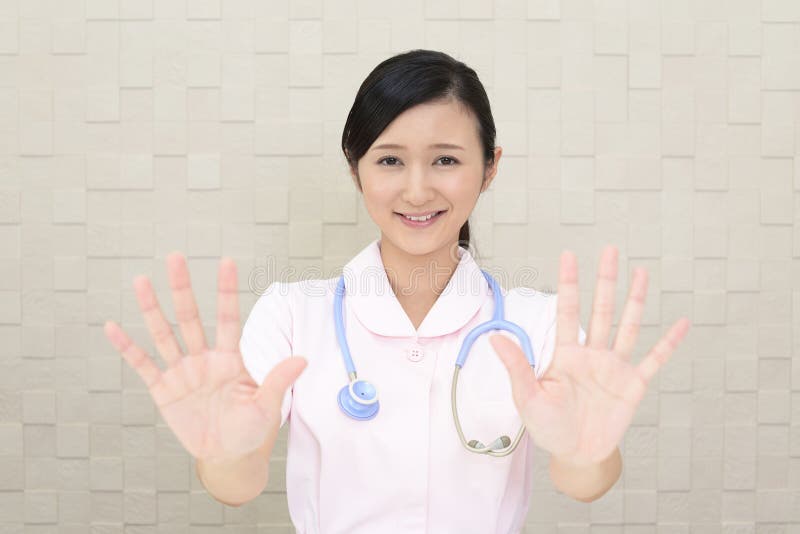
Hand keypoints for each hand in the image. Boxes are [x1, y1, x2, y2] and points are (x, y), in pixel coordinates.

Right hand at [103, 253, 306, 461]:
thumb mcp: (266, 406)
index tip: (226, 261)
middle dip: (183, 288)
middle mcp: (204, 358)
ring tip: (141, 281)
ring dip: (152, 309)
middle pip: (191, 317)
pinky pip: (143, 365)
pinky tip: (112, 328)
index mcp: (230, 358)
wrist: (227, 455)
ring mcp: (182, 371)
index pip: (227, 318)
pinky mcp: (163, 389)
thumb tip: (303, 359)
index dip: (226, 291)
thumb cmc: (251, 429)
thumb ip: (278, 380)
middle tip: (175, 256)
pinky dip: (127, 347)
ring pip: (164, 334)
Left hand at [490, 245, 690, 466]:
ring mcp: (614, 367)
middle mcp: (592, 354)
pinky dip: (669, 343)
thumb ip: (518, 366)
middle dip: (606, 281)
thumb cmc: (548, 426)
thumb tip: (495, 338)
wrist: (576, 454)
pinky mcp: (633, 385)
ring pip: (628, 326)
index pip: (568, 311)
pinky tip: (682, 323)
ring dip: (635, 300)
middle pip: (601, 309)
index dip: (570, 283)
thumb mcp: (528, 397)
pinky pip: (654, 360)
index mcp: (566, 354)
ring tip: (642, 272)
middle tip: (611, 250)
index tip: (569, 255)